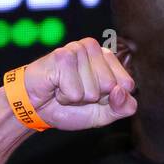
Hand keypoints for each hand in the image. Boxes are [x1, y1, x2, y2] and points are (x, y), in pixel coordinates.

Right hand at [22, 37, 136, 131]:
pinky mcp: (63, 56)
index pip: (128, 85)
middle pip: (111, 86)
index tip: (94, 97)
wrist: (36, 108)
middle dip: (93, 99)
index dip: (110, 99)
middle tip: (75, 92)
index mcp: (107, 58)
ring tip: (63, 89)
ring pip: (93, 91)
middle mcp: (94, 48)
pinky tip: (56, 87)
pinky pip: (75, 92)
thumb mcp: (103, 114)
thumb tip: (121, 91)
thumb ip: (123, 108)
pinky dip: (65, 97)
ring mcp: (78, 49)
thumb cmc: (69, 107)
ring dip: (76, 98)